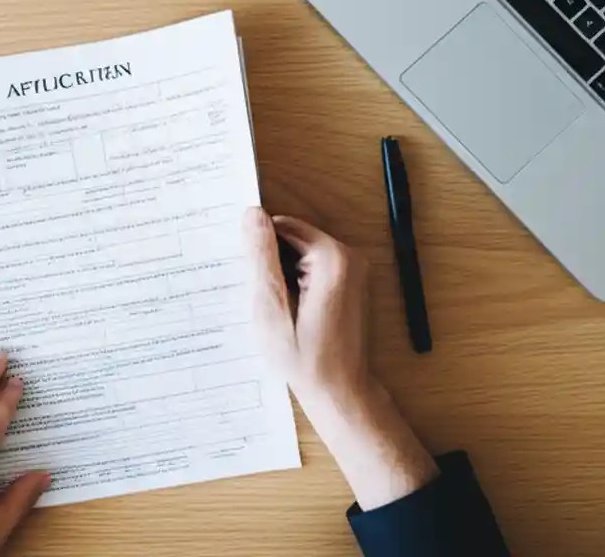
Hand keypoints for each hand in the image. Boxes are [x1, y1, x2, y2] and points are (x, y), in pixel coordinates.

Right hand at [243, 207, 436, 509]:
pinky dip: (297, 283)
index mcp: (332, 257)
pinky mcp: (352, 283)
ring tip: (275, 308)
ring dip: (282, 274)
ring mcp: (354, 270)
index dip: (260, 250)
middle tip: (262, 299)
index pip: (281, 227)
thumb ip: (262, 258)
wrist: (341, 391)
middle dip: (272, 262)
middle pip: (294, 239)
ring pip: (301, 254)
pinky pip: (314, 269)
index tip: (250, 280)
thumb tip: (252, 214)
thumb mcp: (272, 308)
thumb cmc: (304, 357)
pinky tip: (288, 311)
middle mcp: (349, 257)